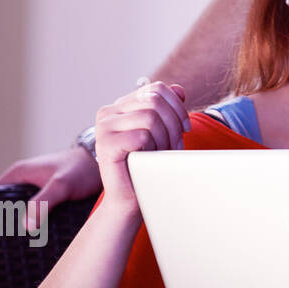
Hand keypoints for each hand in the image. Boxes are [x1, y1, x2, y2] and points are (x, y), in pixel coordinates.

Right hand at [0, 146, 103, 233]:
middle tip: (11, 243)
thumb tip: (26, 225)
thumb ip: (43, 203)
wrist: (106, 163)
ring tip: (25, 243)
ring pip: (23, 209)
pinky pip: (37, 210)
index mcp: (18, 174)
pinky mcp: (50, 195)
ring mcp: (37, 187)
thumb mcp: (62, 186)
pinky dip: (38, 220)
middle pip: (7, 205)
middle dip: (7, 222)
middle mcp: (25, 180)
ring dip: (24, 222)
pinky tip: (42, 235)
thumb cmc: (83, 169)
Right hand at [92, 81, 191, 212]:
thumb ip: (168, 109)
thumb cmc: (147, 164)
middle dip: (174, 124)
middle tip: (175, 146)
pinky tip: (147, 159)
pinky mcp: (104, 144)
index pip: (157, 88)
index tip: (185, 128)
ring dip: (165, 138)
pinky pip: (142, 135)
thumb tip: (178, 89)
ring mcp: (103, 127)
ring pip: (150, 117)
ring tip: (162, 153)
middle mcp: (108, 112)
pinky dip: (153, 148)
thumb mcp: (162, 131)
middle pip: (155, 100)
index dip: (177, 106)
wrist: (131, 199)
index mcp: (121, 105)